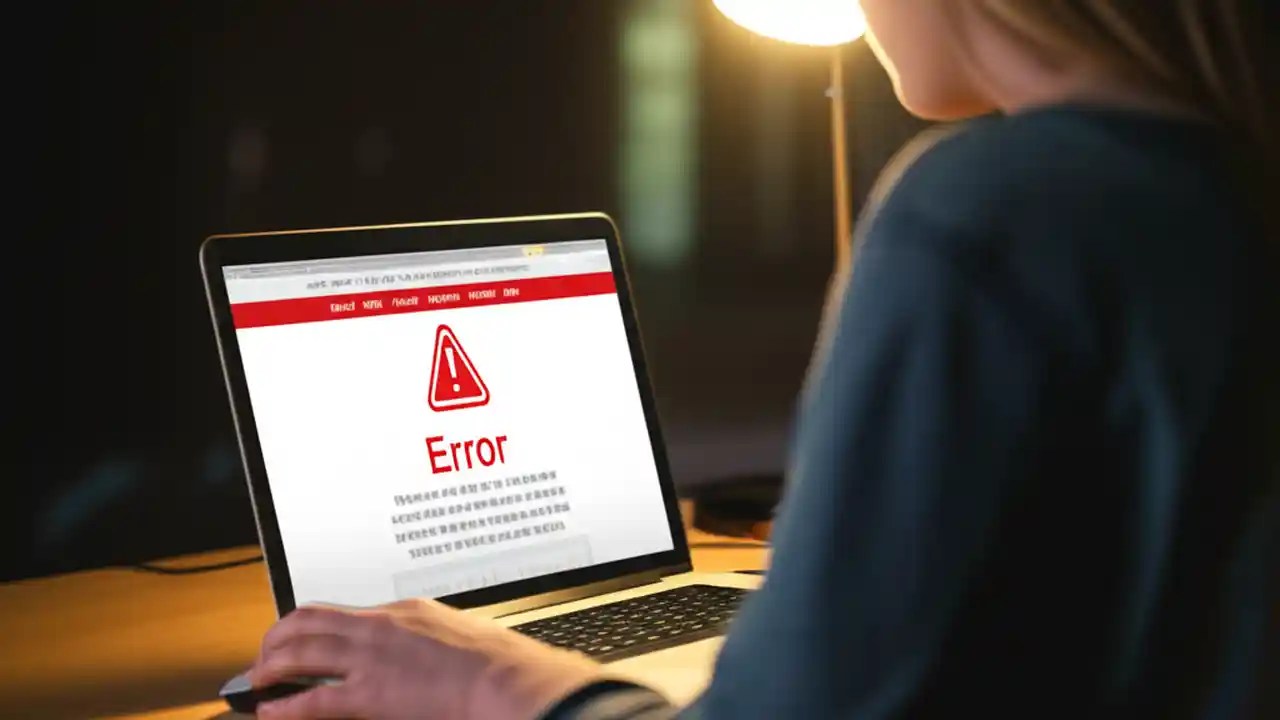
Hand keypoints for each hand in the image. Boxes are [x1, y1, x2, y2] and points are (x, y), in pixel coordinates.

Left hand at [249, 598, 606, 719]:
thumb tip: (435, 654)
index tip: (309, 639)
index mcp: (408, 610)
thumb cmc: (502, 666)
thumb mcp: (467, 638)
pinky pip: (312, 697)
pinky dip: (284, 706)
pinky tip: (271, 713)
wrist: (510, 683)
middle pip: (311, 619)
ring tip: (259, 680)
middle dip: (281, 635)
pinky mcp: (370, 693)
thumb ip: (439, 641)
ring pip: (300, 649)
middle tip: (267, 654)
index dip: (319, 626)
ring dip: (271, 664)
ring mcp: (372, 658)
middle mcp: (381, 626)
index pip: (349, 612)